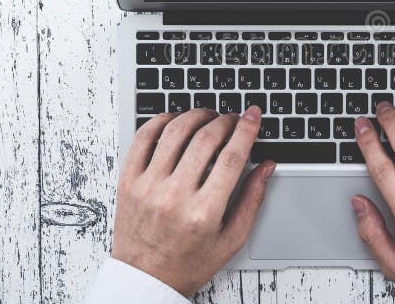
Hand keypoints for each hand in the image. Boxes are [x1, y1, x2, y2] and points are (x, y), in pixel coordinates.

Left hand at [111, 106, 274, 297]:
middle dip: (225, 121)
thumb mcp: (231, 239)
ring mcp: (148, 186)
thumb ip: (252, 199)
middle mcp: (174, 197)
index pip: (232, 157)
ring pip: (175, 132)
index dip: (246, 130)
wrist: (145, 279)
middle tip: (233, 119)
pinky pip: (143, 138)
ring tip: (207, 117)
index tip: (252, 116)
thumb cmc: (188, 262)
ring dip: (196, 115)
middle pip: (206, 139)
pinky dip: (161, 121)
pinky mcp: (128, 181)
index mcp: (204, 213)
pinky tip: (175, 120)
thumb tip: (266, 166)